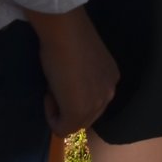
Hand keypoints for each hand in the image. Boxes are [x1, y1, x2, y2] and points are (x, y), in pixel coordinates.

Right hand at [26, 8, 118, 135]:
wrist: (64, 31)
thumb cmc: (69, 38)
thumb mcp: (84, 63)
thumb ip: (85, 79)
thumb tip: (71, 90)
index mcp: (112, 79)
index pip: (93, 102)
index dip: (73, 95)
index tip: (62, 80)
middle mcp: (109, 92)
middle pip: (86, 117)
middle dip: (67, 107)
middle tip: (55, 85)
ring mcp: (96, 104)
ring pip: (75, 125)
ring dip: (59, 112)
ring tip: (52, 87)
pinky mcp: (78, 112)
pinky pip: (62, 129)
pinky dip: (51, 117)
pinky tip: (49, 95)